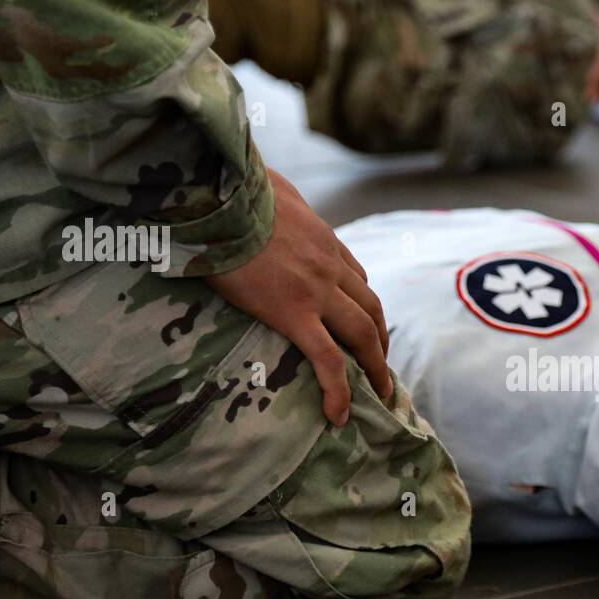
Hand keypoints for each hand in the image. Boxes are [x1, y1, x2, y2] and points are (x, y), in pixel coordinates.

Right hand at [204, 169, 391, 425]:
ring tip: (378, 394)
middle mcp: (329, 266)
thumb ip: (276, 198)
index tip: (363, 322)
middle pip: (370, 308)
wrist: (217, 193)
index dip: (363, 303)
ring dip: (375, 366)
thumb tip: (262, 192)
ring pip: (362, 334)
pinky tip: (339, 415)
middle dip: (380, 340)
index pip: (355, 276)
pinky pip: (327, 359)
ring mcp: (316, 290)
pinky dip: (339, 389)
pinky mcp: (292, 312)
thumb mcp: (268, 184)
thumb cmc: (231, 185)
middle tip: (380, 366)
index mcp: (322, 238)